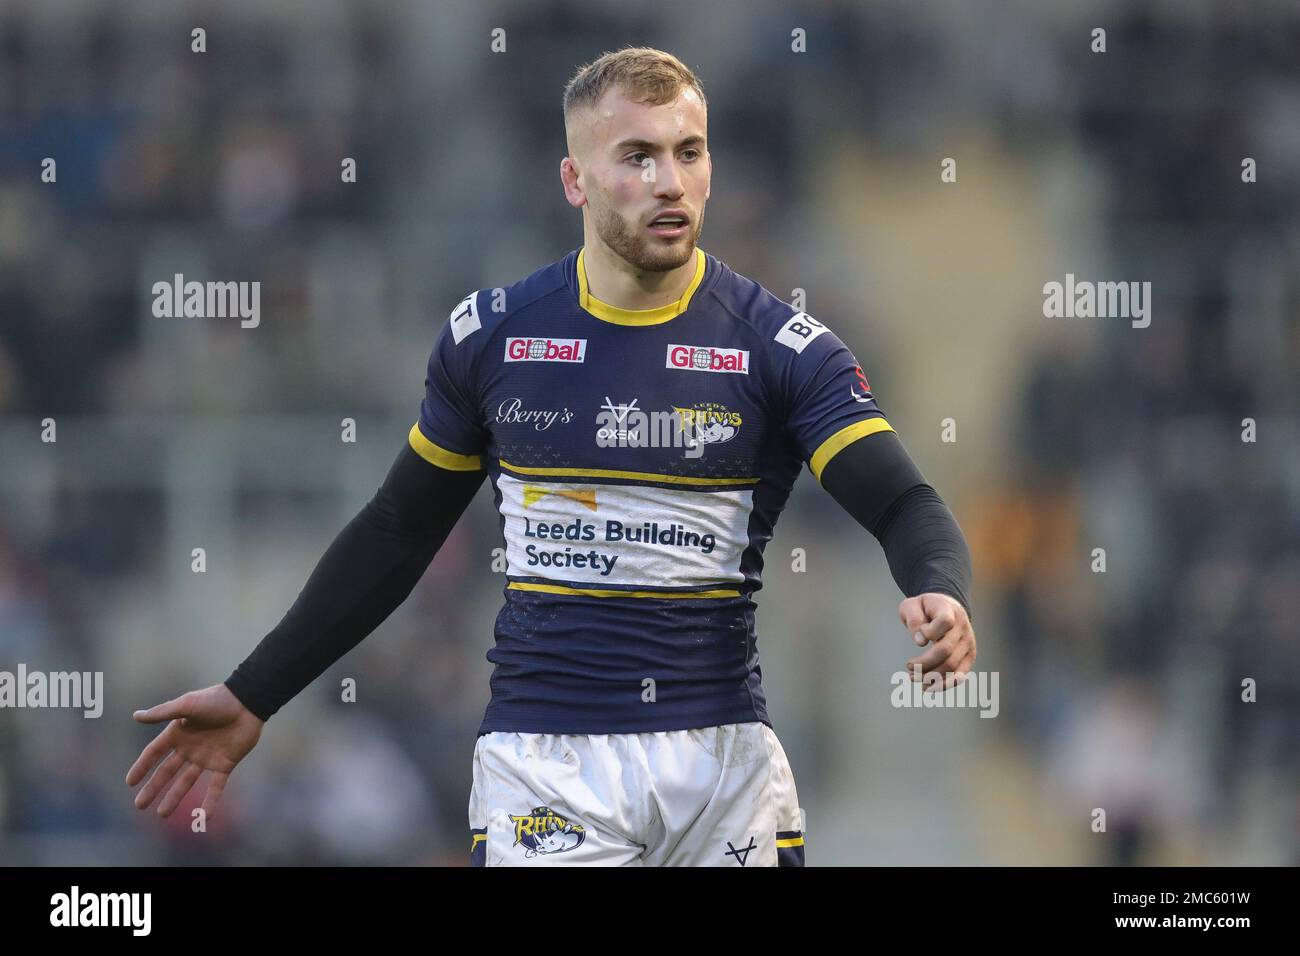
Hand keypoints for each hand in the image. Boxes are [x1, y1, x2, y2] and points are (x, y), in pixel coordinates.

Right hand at [126, 683, 263, 818]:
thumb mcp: (187, 705)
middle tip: (139, 806)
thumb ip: (163, 712)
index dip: (142, 767)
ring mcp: (206, 757)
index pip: (154, 753)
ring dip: (174, 798)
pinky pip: (216, 787)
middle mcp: (189, 748)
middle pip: (167, 772)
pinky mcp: (225, 764)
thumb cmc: (216, 700)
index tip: (129, 783)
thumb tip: (136, 716)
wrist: (248, 702)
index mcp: (178, 733)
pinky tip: (204, 818)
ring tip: (162, 814)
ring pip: (186, 782)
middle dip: (153, 788)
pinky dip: (211, 802)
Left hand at [899, 593, 975, 692]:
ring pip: (952, 667)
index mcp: (950, 611)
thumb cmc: (925, 608)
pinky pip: (959, 676)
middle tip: (908, 666)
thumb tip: (921, 641)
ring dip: (930, 677)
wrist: (947, 608)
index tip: (918, 636)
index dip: (928, 632)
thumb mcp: (913, 605)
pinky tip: (927, 687)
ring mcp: (968, 644)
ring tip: (912, 678)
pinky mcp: (969, 658)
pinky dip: (943, 685)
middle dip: (923, 663)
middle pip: (945, 650)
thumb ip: (914, 619)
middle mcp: (963, 628)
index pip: (945, 622)